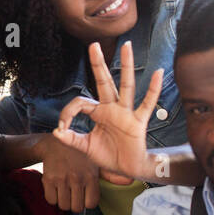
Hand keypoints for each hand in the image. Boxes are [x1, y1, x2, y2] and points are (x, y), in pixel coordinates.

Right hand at [35, 133, 101, 210]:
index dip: (87, 202)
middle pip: (77, 208)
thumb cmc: (78, 156)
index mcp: (91, 176)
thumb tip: (108, 189)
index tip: (84, 197)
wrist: (57, 143)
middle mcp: (77, 178)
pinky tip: (56, 190)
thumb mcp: (94, 164)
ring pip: (63, 206)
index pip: (91, 203)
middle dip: (74, 204)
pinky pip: (51, 200)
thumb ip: (102, 178)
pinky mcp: (49, 179)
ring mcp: (62, 179)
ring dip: (63, 202)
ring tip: (64, 192)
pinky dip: (53, 198)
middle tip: (73, 196)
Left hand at [53, 41, 162, 184]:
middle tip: (93, 45)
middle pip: (104, 81)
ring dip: (126, 66)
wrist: (126, 169)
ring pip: (126, 86)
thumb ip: (71, 139)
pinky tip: (157, 73)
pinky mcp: (138, 122)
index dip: (68, 112)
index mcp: (98, 112)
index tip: (61, 127)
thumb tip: (56, 132)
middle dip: (98, 64)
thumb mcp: (85, 147)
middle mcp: (112, 108)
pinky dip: (153, 89)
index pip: (81, 102)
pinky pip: (146, 104)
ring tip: (128, 46)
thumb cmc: (108, 155)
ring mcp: (126, 113)